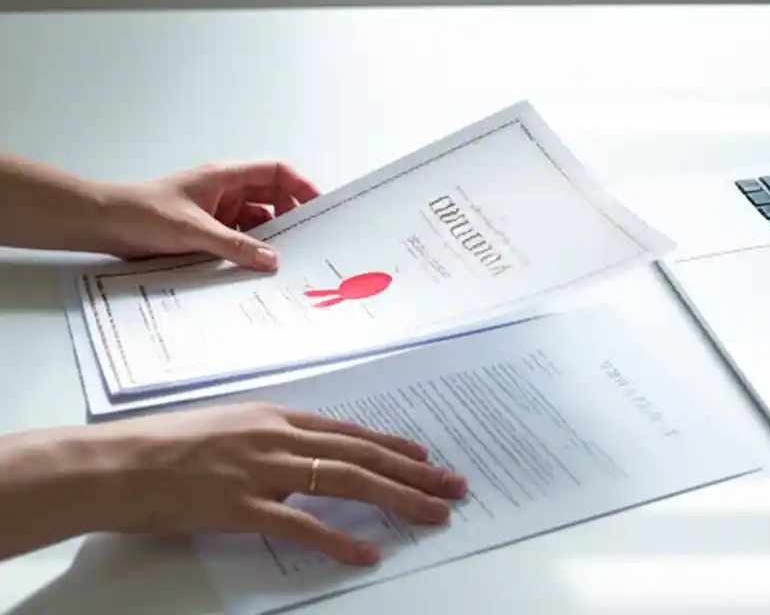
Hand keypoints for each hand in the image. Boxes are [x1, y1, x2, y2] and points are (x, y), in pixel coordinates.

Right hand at [84, 403, 467, 564]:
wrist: (112, 463)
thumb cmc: (161, 448)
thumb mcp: (225, 429)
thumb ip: (267, 441)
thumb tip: (299, 457)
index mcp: (274, 417)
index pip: (349, 431)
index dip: (392, 444)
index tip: (425, 455)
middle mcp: (278, 437)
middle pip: (362, 455)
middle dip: (415, 471)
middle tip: (454, 485)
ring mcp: (262, 470)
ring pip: (347, 482)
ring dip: (397, 499)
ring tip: (434, 513)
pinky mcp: (242, 506)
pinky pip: (301, 526)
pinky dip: (339, 540)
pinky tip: (367, 554)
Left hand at [98, 161, 320, 270]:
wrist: (102, 223)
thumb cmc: (143, 213)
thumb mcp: (193, 230)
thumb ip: (235, 246)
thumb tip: (273, 260)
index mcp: (226, 176)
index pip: (276, 172)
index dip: (301, 186)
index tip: (319, 207)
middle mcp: (225, 190)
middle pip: (272, 196)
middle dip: (290, 216)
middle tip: (307, 240)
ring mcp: (217, 210)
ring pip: (257, 220)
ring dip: (269, 237)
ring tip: (285, 258)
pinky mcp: (206, 229)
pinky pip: (239, 237)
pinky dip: (249, 249)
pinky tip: (255, 266)